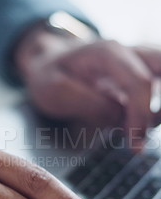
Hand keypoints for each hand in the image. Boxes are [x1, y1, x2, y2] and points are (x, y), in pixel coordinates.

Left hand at [15, 27, 160, 142]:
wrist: (48, 61)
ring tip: (138, 132)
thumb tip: (121, 118)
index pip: (139, 83)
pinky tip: (138, 126)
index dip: (141, 116)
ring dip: (158, 107)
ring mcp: (136, 64)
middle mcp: (128, 53)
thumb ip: (90, 105)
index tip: (135, 145)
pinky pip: (158, 85)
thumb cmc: (49, 74)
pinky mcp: (138, 77)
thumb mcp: (56, 90)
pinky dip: (154, 108)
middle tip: (148, 129)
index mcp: (108, 53)